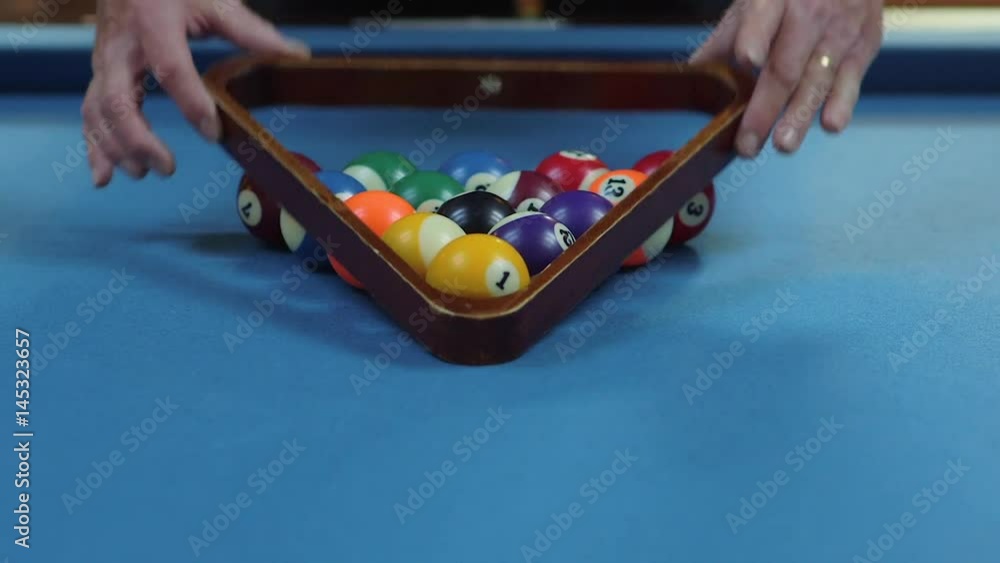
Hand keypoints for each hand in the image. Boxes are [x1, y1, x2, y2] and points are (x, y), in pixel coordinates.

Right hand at [83, 0, 308, 186]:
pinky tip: (104, 176)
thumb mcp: (213, 1)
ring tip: (143, 174)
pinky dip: (93, 146)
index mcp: (154, 24)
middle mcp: (122, 47)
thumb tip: (296, 54)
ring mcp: (105, 63)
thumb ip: (252, 32)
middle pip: (117, 100)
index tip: (213, 132)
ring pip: (98, 111)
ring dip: (116, 148)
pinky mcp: (99, 74)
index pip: (171, 69)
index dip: (191, 103)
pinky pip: (90, 112)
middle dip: (138, 140)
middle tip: (168, 167)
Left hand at [690, 0, 883, 157]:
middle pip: (785, 65)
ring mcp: (841, 29)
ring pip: (818, 78)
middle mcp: (810, 11)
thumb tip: (690, 75)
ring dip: (800, 115)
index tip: (746, 59)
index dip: (755, 38)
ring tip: (783, 145)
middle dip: (765, 108)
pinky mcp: (865, 44)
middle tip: (748, 143)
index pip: (762, 18)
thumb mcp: (755, 1)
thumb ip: (726, 39)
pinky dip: (842, 103)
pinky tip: (830, 125)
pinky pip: (850, 79)